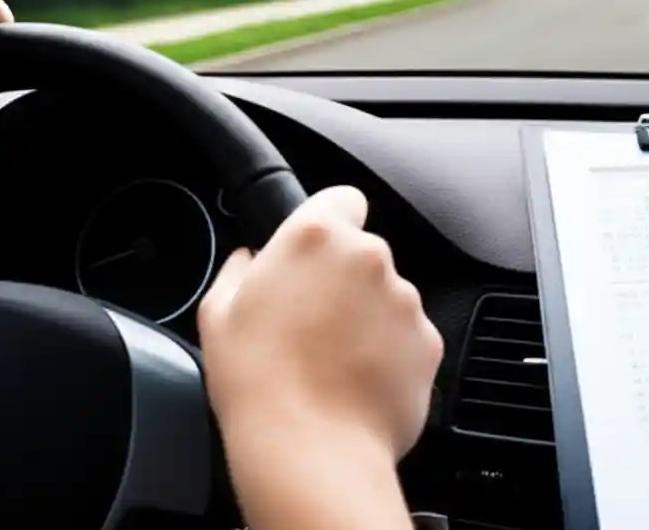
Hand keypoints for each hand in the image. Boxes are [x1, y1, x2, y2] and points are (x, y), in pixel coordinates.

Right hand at [198, 185, 442, 527]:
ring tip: (330, 360)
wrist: (310, 449)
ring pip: (387, 296)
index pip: (342, 198)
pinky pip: (407, 336)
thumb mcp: (219, 313)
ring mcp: (405, 301)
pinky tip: (355, 381)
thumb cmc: (258, 383)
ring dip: (367, 317)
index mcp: (317, 236)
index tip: (315, 251)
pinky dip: (389, 352)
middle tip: (310, 320)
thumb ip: (240, 269)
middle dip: (343, 278)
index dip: (329, 223)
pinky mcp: (428, 342)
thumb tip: (250, 260)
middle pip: (363, 253)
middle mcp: (370, 258)